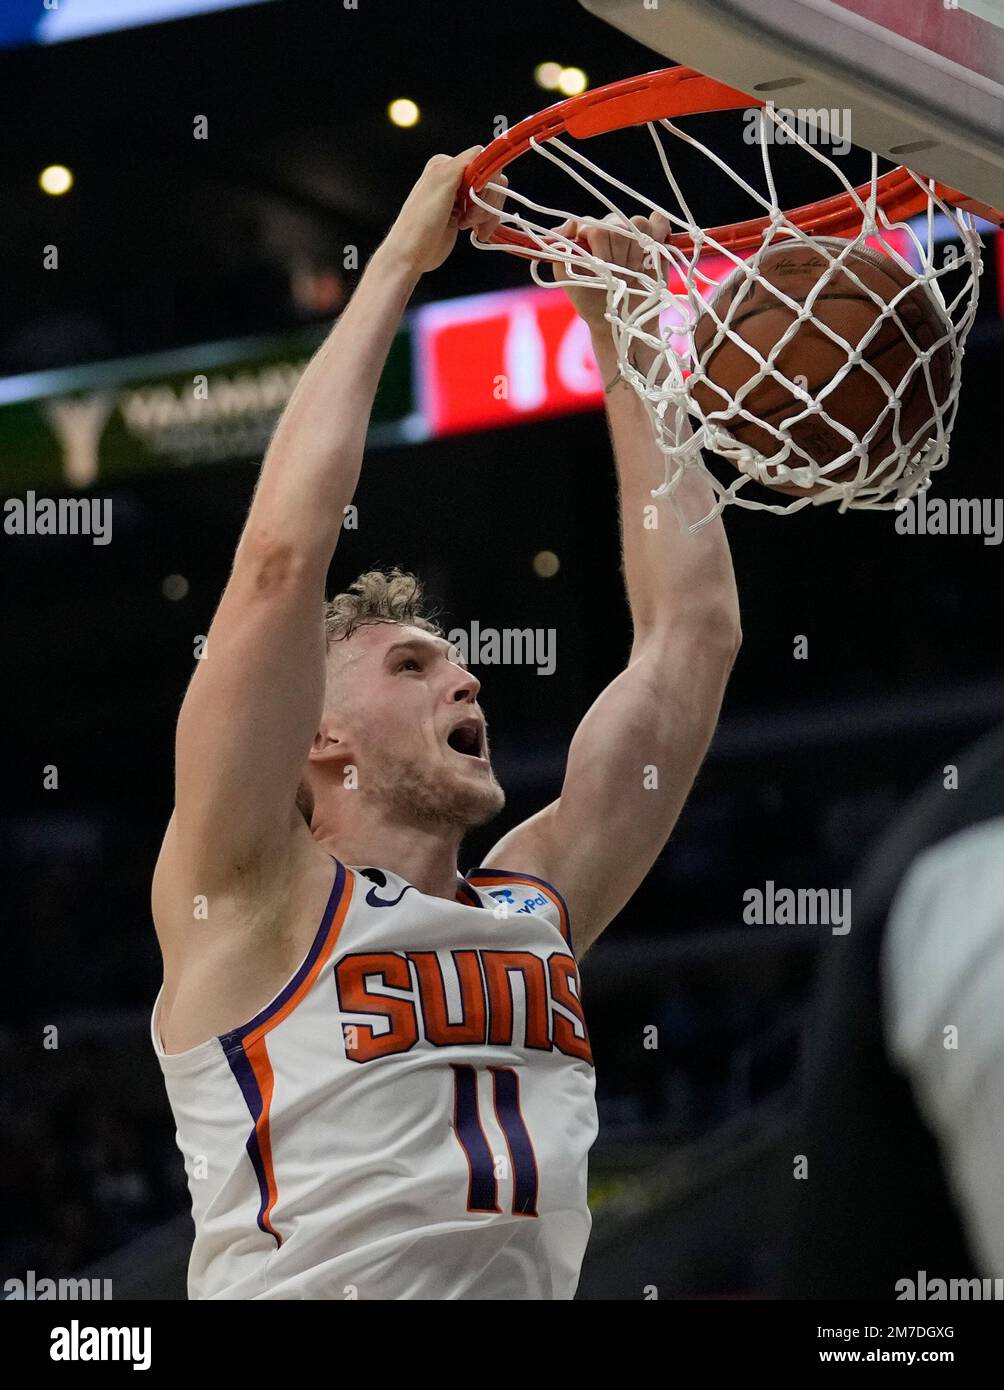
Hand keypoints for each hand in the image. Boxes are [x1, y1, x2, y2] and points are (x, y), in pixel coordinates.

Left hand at [381, 148, 507, 276]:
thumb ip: (463, 163)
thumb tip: (483, 150)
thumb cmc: (419, 224)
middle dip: (486, 201)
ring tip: (468, 224)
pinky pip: (488, 212)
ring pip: (492, 198)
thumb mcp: (441, 183)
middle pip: (491, 181)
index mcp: (446, 164)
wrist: (412, 254)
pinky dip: (486, 222)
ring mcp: (460, 197)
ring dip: (485, 215)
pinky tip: (473, 230)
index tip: (478, 196)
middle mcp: (454, 178)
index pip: (483, 161)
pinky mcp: (464, 214)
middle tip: (470, 215)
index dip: (486, 181)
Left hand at [551, 212, 670, 334]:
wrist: (617, 321)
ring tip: (632, 272)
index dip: (600, 250)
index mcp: (589, 234)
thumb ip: (561, 252)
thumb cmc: (590, 300)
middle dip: (617, 256)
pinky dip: (658, 231)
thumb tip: (570, 224)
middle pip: (617, 226)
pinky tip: (651, 254)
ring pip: (638, 224)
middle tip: (616, 278)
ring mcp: (633, 233)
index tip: (599, 271)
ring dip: (635, 252)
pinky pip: (658, 221)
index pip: (594, 226)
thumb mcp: (567, 279)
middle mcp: (611, 228)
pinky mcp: (655, 240)